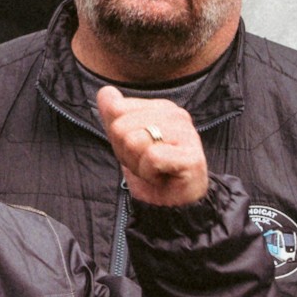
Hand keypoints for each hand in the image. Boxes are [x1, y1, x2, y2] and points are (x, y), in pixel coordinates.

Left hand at [95, 87, 208, 206]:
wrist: (172, 204)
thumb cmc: (151, 170)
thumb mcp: (124, 140)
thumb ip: (113, 114)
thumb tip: (105, 91)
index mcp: (161, 107)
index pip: (116, 110)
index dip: (118, 137)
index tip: (136, 150)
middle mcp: (176, 115)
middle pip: (121, 127)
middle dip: (126, 153)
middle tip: (145, 163)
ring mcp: (186, 134)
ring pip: (135, 141)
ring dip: (138, 164)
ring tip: (154, 169)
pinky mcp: (191, 157)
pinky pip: (151, 158)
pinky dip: (149, 173)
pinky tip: (163, 176)